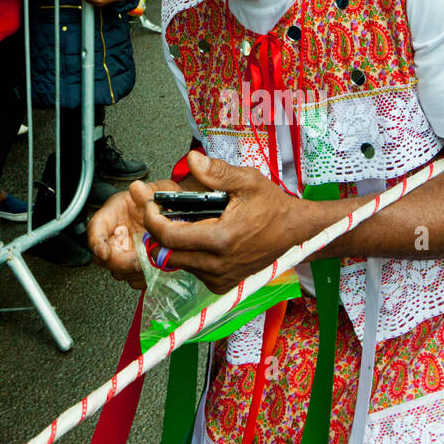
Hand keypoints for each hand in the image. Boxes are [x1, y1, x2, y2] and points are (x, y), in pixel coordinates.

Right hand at [88, 178, 179, 287]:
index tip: (103, 251)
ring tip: (151, 263)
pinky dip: (144, 278)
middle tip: (138, 261)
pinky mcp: (134, 267)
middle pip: (104, 257)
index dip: (96, 241)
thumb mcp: (156, 190)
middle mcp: (113, 237)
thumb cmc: (157, 201)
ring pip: (118, 272)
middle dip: (120, 262)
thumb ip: (146, 191)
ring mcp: (123, 253)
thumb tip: (137, 188)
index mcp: (112, 215)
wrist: (168, 213)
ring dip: (134, 272)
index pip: (96, 228)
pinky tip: (155, 269)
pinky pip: (134, 280)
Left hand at [140, 152, 304, 293]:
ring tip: (178, 220)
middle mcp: (218, 265)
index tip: (150, 205)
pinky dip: (187, 253)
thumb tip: (193, 159)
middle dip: (158, 230)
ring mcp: (219, 278)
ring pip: (178, 262)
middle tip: (157, 210)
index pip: (169, 237)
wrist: (293, 230)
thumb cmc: (272, 206)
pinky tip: (196, 235)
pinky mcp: (222, 284)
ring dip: (172, 243)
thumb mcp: (247, 181)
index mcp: (221, 240)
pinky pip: (192, 269)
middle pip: (168, 253)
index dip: (152, 220)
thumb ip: (217, 172)